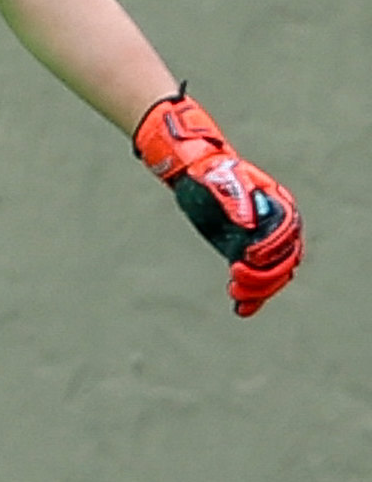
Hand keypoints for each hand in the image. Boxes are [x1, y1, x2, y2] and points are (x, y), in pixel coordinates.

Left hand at [133, 90, 302, 316]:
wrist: (197, 171)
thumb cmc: (210, 173)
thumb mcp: (220, 181)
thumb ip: (236, 201)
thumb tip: (248, 225)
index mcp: (277, 206)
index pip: (285, 236)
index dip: (270, 251)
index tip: (246, 259)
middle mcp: (274, 227)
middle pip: (284, 261)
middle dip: (264, 276)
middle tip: (236, 281)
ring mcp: (261, 241)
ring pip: (274, 274)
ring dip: (259, 290)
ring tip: (235, 295)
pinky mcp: (244, 253)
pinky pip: (256, 278)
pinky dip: (252, 296)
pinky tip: (240, 309)